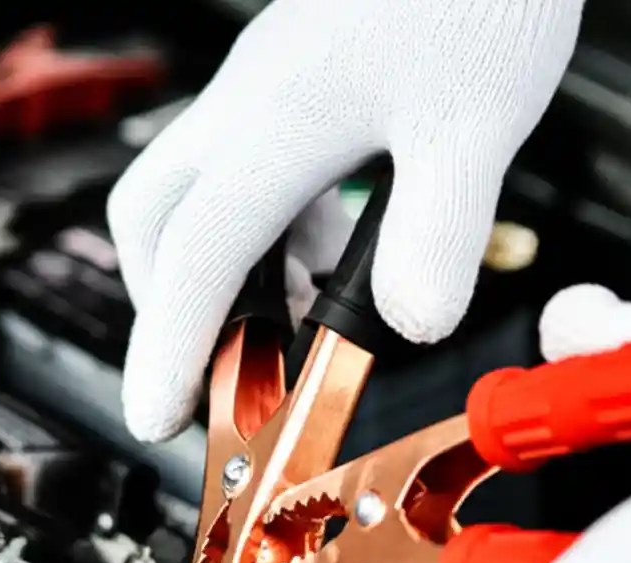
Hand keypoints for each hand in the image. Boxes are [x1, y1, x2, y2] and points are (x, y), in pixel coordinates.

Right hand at [108, 0, 583, 440]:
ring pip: (198, 194)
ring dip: (229, 269)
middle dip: (172, 310)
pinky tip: (338, 243)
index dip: (170, 350)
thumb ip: (437, 234)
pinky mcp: (293, 78)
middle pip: (155, 223)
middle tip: (225, 369)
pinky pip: (247, 168)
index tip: (156, 416)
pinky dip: (271, 227)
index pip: (196, 259)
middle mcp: (249, 104)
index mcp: (277, 124)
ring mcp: (264, 87)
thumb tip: (410, 326)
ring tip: (299, 317)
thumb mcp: (475, 128)